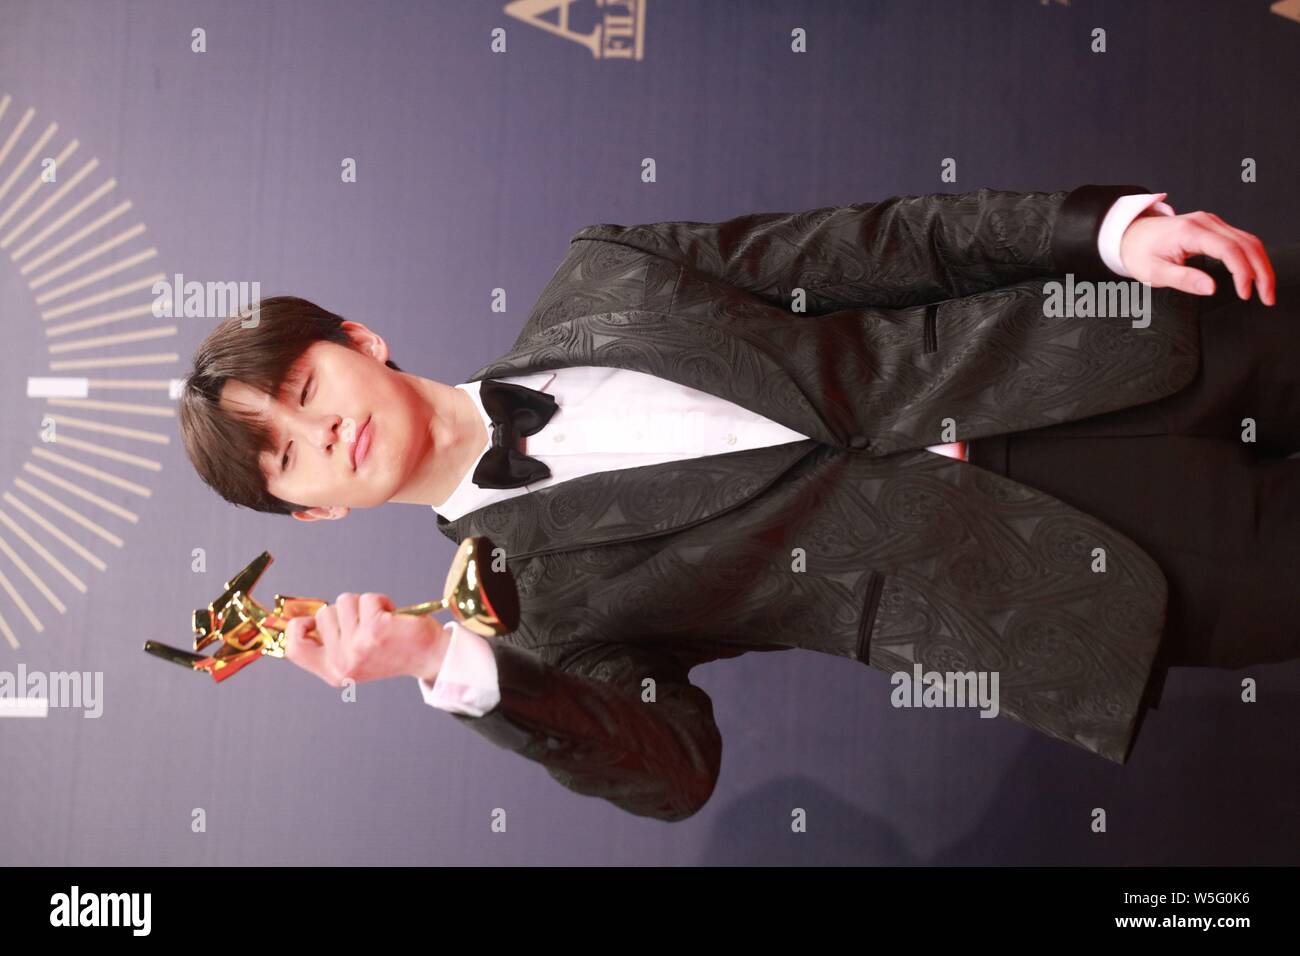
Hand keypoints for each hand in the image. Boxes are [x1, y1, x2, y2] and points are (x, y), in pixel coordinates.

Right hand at [283, 591, 450, 686]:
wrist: (429, 657)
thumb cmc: (392, 650)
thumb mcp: (354, 656)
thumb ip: (329, 642)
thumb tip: (304, 618)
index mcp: (333, 672)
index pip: (294, 648)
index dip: (296, 628)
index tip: (311, 621)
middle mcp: (342, 663)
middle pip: (324, 614)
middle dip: (346, 611)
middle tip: (367, 627)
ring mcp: (358, 647)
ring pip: (344, 602)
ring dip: (364, 604)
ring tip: (380, 621)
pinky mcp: (375, 630)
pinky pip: (368, 598)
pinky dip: (382, 601)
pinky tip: (393, 617)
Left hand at [1119, 200, 1275, 304]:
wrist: (1129, 235)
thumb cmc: (1139, 253)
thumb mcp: (1154, 272)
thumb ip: (1183, 279)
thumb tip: (1211, 287)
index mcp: (1190, 232)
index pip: (1229, 250)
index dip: (1242, 272)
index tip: (1245, 293)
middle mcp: (1206, 222)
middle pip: (1247, 243)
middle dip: (1262, 271)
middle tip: (1267, 297)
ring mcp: (1211, 222)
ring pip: (1249, 240)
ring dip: (1261, 265)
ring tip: (1265, 290)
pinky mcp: (1213, 226)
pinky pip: (1241, 240)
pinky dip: (1252, 258)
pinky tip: (1255, 274)